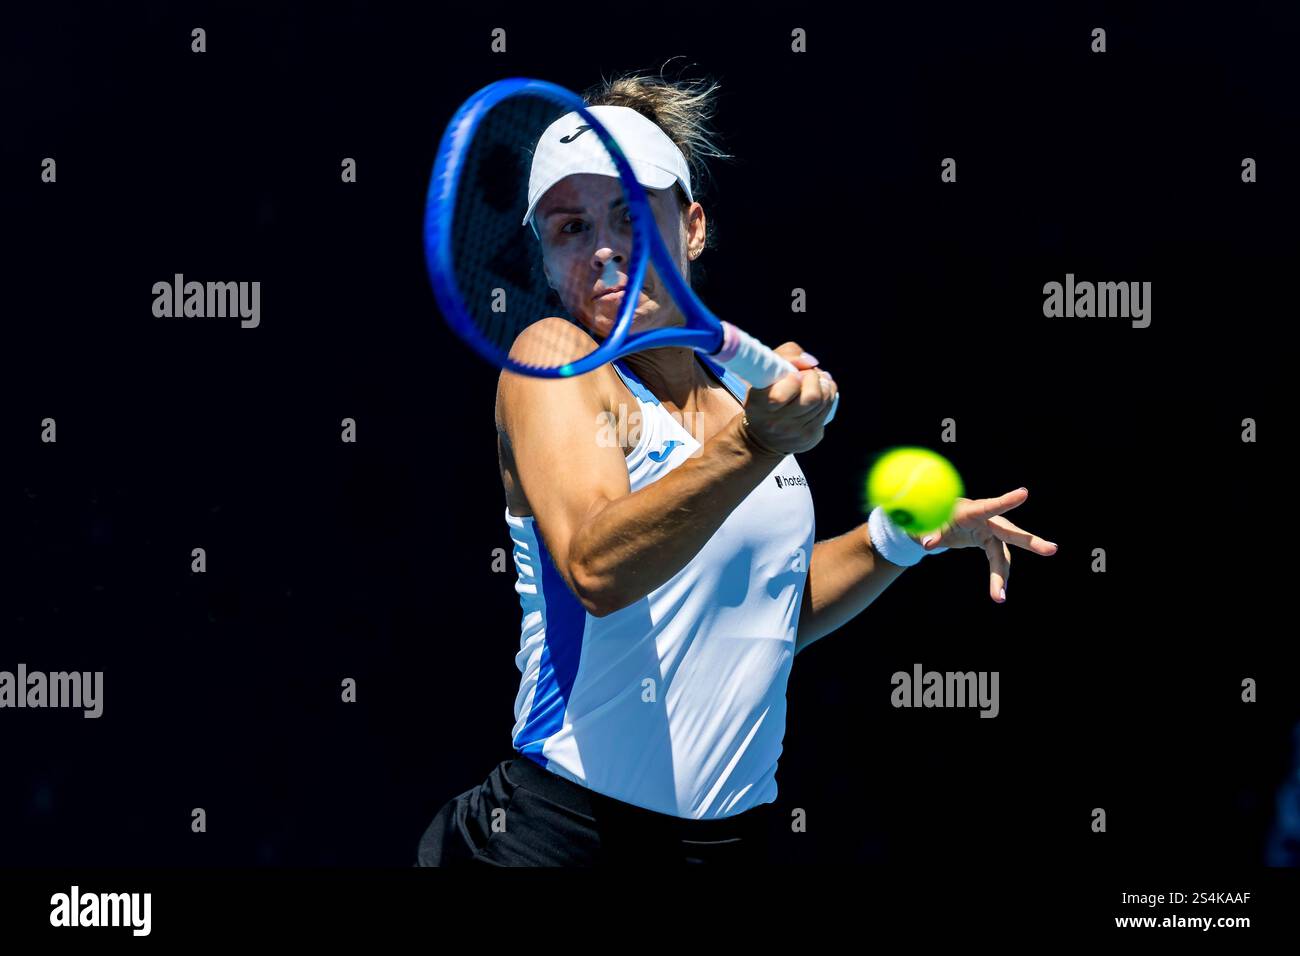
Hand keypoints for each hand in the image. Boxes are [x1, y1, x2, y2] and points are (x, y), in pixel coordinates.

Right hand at [737, 342, 836, 456]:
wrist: (762, 437)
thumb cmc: (765, 394)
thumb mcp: (764, 372)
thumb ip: (786, 356)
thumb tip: (811, 362)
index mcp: (759, 405)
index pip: (780, 397)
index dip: (793, 380)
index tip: (794, 374)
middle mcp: (776, 423)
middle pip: (811, 397)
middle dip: (813, 378)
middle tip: (807, 374)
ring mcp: (794, 433)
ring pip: (823, 402)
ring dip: (823, 384)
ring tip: (816, 380)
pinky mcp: (810, 437)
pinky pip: (827, 409)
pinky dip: (828, 394)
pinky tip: (821, 390)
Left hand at [912, 487, 1057, 602]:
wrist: (938, 520)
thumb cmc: (933, 516)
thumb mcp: (926, 523)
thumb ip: (930, 532)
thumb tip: (926, 544)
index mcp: (970, 510)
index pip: (989, 506)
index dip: (1006, 501)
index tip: (1024, 493)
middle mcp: (986, 521)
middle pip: (1010, 532)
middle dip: (1030, 542)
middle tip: (1053, 550)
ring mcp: (991, 533)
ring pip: (1003, 555)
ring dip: (1002, 577)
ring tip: (999, 598)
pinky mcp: (991, 543)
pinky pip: (998, 562)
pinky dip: (999, 578)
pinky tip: (1000, 595)